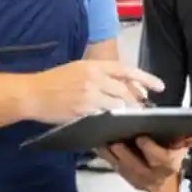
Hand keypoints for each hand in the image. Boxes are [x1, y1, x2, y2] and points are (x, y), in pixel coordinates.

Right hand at [24, 60, 163, 124]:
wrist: (32, 93)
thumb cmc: (52, 82)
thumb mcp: (77, 70)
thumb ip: (98, 76)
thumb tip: (119, 87)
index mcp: (93, 66)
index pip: (126, 70)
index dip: (145, 78)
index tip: (159, 86)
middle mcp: (93, 78)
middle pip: (125, 90)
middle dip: (137, 103)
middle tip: (143, 111)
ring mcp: (88, 94)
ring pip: (117, 105)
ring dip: (125, 113)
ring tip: (129, 120)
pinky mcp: (82, 110)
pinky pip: (104, 117)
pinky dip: (110, 122)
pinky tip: (112, 126)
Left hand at [95, 134, 191, 191]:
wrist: (163, 181)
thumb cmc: (171, 156)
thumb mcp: (181, 148)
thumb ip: (187, 140)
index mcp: (169, 165)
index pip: (160, 159)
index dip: (150, 149)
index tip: (141, 138)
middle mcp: (154, 176)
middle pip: (137, 167)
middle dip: (126, 155)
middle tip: (115, 142)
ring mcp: (138, 180)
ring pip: (123, 169)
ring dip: (112, 156)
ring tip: (103, 142)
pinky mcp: (126, 179)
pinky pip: (114, 168)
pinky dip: (106, 157)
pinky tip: (98, 146)